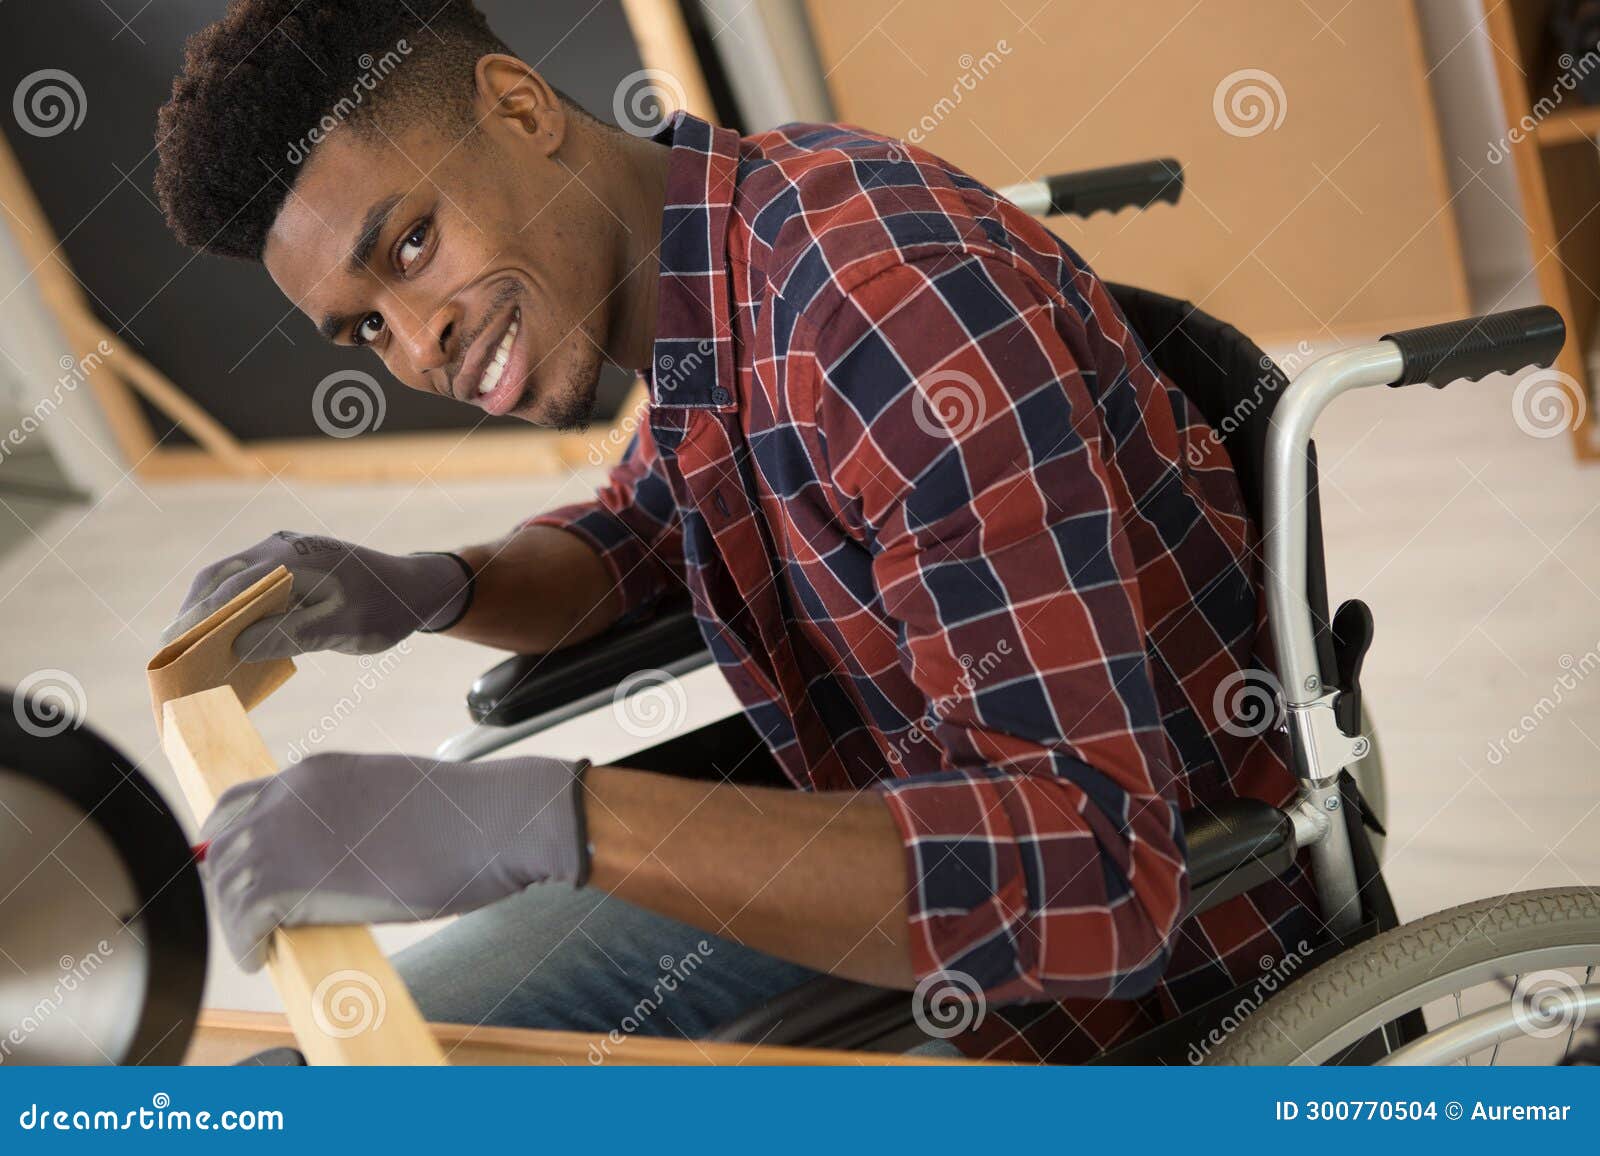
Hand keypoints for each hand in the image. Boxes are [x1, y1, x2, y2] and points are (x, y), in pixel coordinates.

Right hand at [161, 531, 471, 658]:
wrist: (413, 589)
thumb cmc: (384, 609)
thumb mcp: (346, 629)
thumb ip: (294, 634)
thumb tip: (239, 645)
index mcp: (295, 558)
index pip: (235, 585)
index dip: (201, 616)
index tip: (175, 646)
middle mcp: (281, 548)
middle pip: (220, 577)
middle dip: (192, 614)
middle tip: (168, 654)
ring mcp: (281, 554)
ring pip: (227, 579)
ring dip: (205, 611)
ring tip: (183, 651)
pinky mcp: (283, 568)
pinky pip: (244, 586)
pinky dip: (226, 610)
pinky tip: (217, 640)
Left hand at [199, 750, 588, 971]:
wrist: (496, 822)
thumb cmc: (466, 819)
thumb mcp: (392, 802)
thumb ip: (348, 820)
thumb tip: (332, 859)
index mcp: (318, 771)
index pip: (239, 803)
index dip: (233, 844)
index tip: (243, 875)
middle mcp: (292, 792)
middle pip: (222, 843)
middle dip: (228, 885)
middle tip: (249, 919)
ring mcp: (288, 831)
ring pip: (227, 883)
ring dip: (237, 920)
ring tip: (257, 944)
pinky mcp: (293, 875)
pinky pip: (241, 917)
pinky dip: (245, 943)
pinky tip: (262, 955)